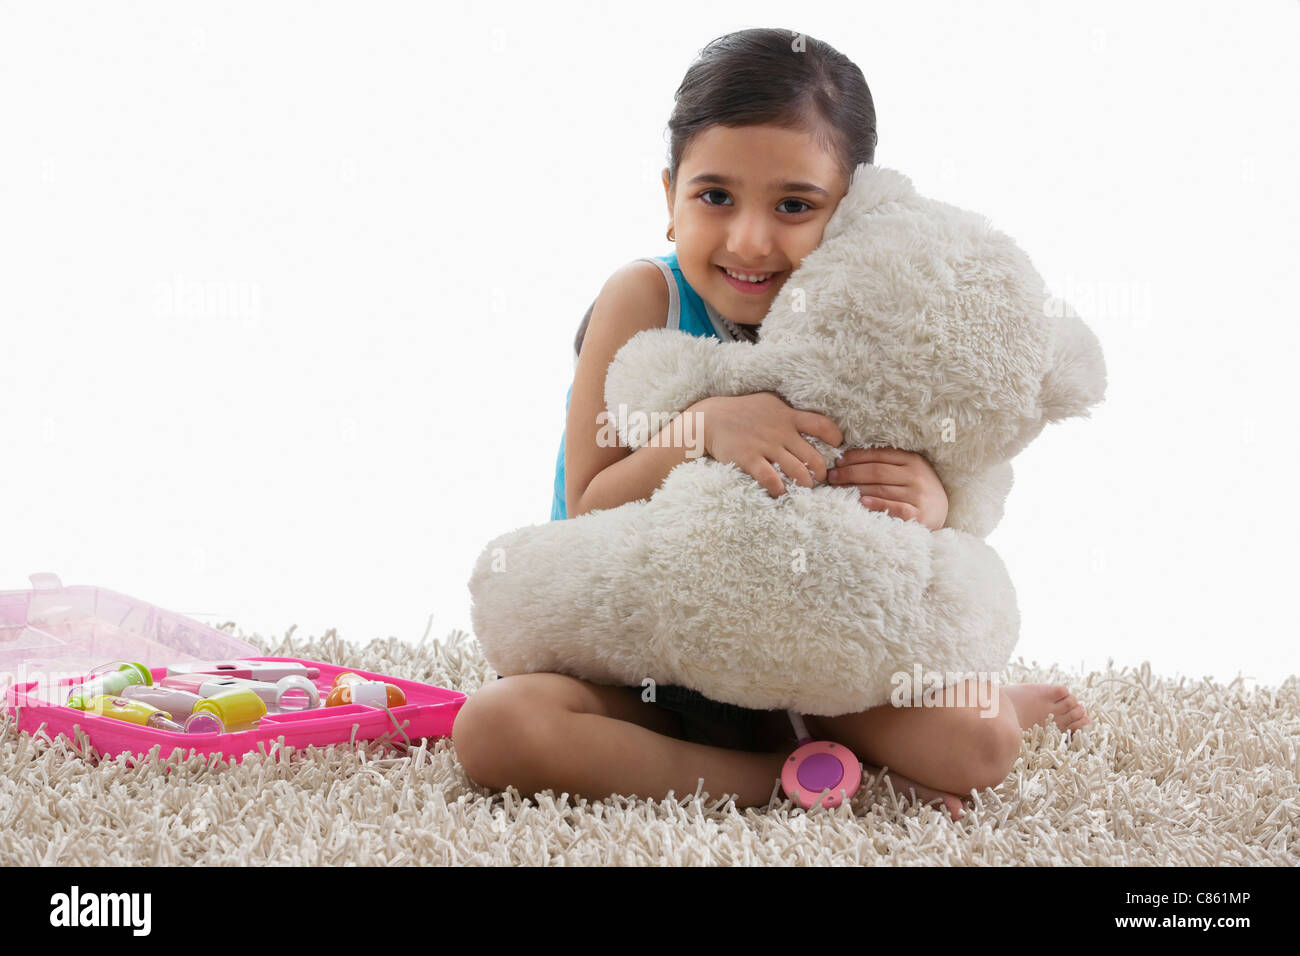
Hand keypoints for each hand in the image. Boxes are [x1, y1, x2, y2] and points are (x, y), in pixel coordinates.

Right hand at [696, 393, 843, 498]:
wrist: (710, 419)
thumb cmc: (742, 411)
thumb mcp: (769, 403)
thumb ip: (789, 412)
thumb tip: (809, 421)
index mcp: (788, 416)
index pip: (822, 425)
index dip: (835, 438)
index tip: (836, 448)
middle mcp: (781, 432)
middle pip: (814, 457)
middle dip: (821, 473)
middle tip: (819, 479)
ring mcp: (765, 446)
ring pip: (798, 472)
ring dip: (805, 485)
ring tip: (804, 489)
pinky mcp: (749, 459)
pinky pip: (772, 480)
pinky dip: (780, 490)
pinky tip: (780, 492)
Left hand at [826, 447, 948, 529]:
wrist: (941, 514)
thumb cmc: (917, 491)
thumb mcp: (908, 472)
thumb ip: (887, 464)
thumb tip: (848, 459)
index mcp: (913, 461)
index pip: (879, 455)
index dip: (856, 457)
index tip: (838, 461)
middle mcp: (917, 476)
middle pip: (876, 471)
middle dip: (850, 472)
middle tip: (831, 476)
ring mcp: (919, 496)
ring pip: (881, 488)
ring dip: (855, 488)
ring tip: (837, 489)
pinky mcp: (919, 515)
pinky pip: (896, 508)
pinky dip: (878, 504)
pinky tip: (862, 502)